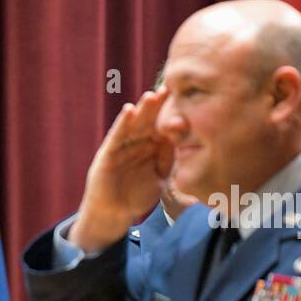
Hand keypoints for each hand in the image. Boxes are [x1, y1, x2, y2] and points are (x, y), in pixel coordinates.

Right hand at [68, 88, 173, 252]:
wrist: (114, 213)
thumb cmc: (137, 196)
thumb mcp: (161, 177)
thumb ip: (171, 162)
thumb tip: (191, 148)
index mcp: (152, 147)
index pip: (164, 126)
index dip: (174, 112)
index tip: (188, 97)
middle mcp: (137, 143)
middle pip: (150, 120)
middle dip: (160, 105)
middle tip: (172, 87)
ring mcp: (123, 147)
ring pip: (135, 124)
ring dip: (143, 110)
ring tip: (152, 95)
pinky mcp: (108, 154)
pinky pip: (117, 136)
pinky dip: (122, 123)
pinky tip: (129, 111)